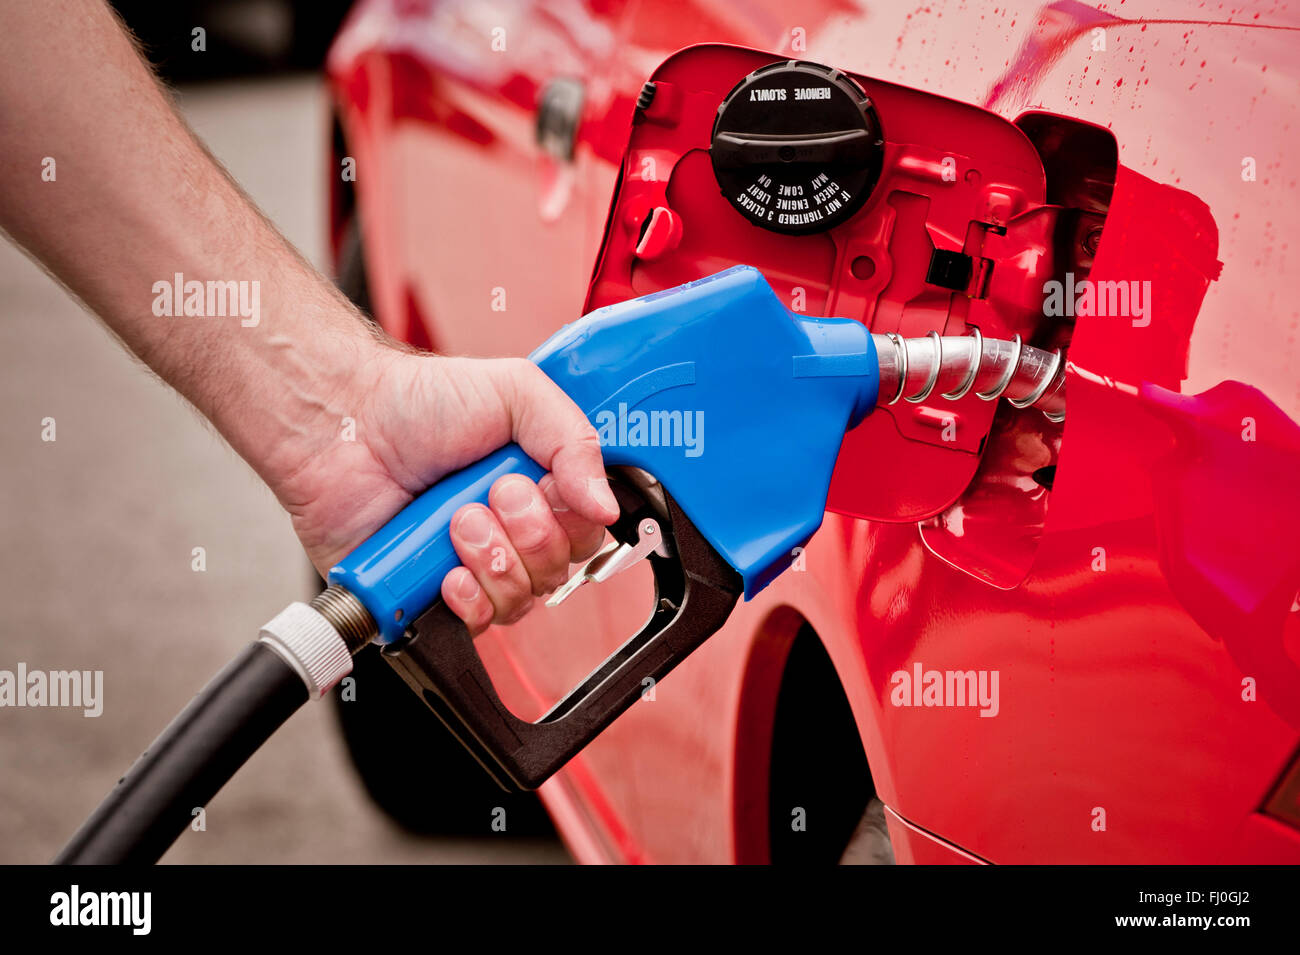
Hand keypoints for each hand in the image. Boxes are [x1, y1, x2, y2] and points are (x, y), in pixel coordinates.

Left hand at [276, 342, 615, 634]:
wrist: (344, 425)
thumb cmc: (418, 401)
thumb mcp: (517, 391)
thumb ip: (575, 440)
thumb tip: (607, 505)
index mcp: (538, 485)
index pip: (587, 529)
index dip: (572, 517)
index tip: (543, 485)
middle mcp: (511, 529)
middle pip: (560, 569)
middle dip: (527, 533)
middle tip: (491, 493)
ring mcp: (473, 564)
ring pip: (522, 598)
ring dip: (493, 558)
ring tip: (456, 520)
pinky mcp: (432, 596)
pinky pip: (477, 623)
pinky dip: (467, 599)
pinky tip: (447, 571)